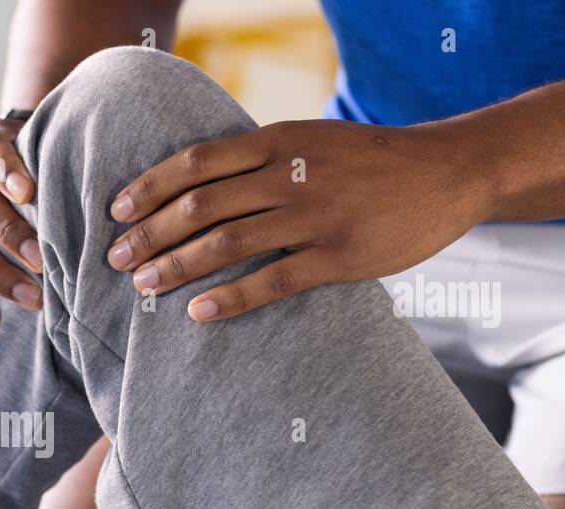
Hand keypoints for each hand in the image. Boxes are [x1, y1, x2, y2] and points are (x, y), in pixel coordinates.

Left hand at [105, 119, 489, 320]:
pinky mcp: (338, 257)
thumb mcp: (311, 139)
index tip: (117, 210)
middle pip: (201, 205)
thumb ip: (261, 158)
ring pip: (227, 243)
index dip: (151, 187)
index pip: (197, 162)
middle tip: (115, 258)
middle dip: (150, 234)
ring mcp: (314, 216)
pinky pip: (273, 281)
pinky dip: (230, 298)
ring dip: (177, 266)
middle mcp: (290, 175)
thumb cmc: (370, 160)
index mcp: (278, 140)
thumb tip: (199, 182)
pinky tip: (197, 312)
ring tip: (143, 286)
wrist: (449, 171)